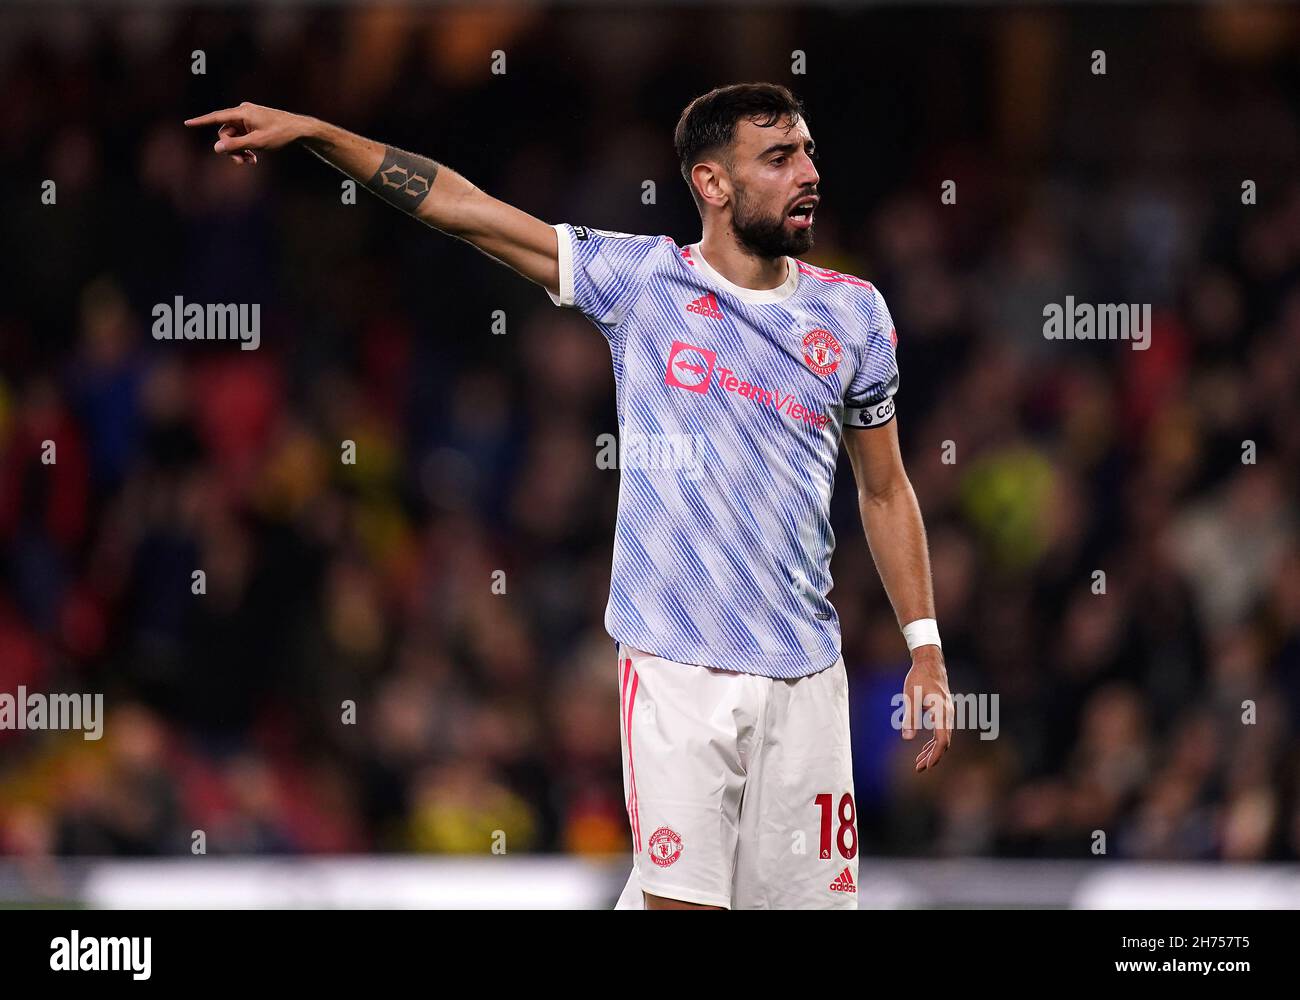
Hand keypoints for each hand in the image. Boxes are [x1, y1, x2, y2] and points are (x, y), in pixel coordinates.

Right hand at [184, 102, 308, 164]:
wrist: (299, 130)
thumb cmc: (280, 134)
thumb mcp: (257, 142)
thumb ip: (236, 145)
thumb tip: (216, 148)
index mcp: (242, 112)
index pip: (217, 117)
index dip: (201, 122)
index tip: (187, 123)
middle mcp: (243, 112)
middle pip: (226, 132)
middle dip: (231, 148)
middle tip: (242, 163)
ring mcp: (248, 118)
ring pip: (234, 137)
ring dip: (239, 151)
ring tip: (251, 162)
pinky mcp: (253, 124)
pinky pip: (242, 137)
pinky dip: (245, 147)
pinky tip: (254, 159)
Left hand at [900, 646, 952, 772]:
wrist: (929, 662)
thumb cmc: (919, 678)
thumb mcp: (910, 697)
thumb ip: (910, 717)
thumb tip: (907, 738)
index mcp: (941, 711)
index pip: (942, 739)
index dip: (935, 755)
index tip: (927, 766)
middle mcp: (948, 714)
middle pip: (944, 742)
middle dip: (932, 757)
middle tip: (918, 769)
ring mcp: (947, 713)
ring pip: (943, 738)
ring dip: (932, 751)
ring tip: (918, 764)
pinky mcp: (943, 712)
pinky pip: (941, 732)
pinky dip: (933, 742)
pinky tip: (923, 750)